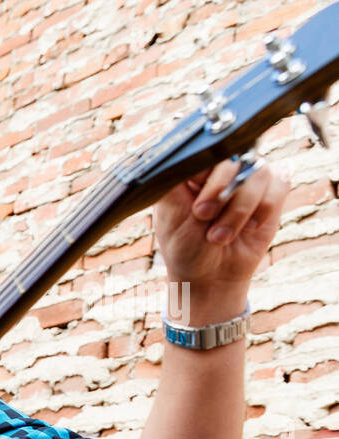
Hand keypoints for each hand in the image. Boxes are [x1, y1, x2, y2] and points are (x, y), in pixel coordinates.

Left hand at [155, 159, 287, 311]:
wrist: (210, 277)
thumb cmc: (185, 247)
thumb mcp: (170, 215)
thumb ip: (175, 181)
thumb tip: (183, 154)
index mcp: (194, 169)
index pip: (209, 151)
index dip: (208, 179)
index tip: (198, 210)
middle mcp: (223, 168)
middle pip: (236, 159)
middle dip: (222, 196)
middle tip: (205, 220)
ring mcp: (249, 177)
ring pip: (258, 174)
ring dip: (239, 212)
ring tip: (220, 236)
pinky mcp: (272, 191)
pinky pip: (279, 186)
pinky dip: (262, 212)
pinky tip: (247, 228)